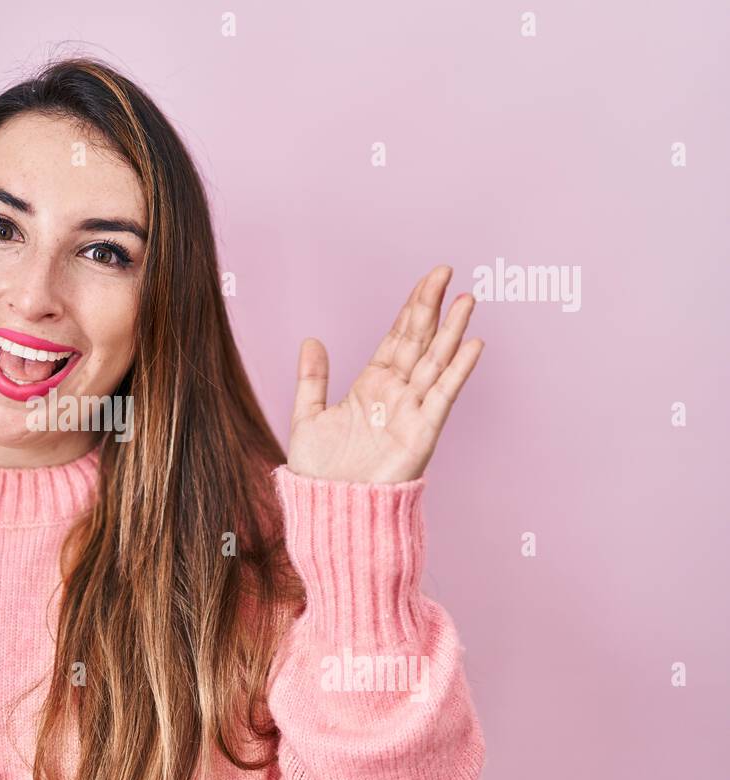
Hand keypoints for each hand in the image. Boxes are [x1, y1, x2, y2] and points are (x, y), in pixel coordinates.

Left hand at [286, 264, 483, 483]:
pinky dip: (458, 369)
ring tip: (467, 299)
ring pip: (435, 361)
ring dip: (452, 330)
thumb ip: (312, 378)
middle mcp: (395, 394)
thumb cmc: (320, 472)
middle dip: (433, 307)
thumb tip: (312, 340)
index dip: (412, 308)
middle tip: (447, 272)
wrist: (331, 508)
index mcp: (371, 386)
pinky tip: (473, 343)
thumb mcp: (307, 416)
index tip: (429, 280)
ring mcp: (411, 411)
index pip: (397, 337)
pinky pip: (443, 394)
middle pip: (420, 341)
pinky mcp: (422, 432)